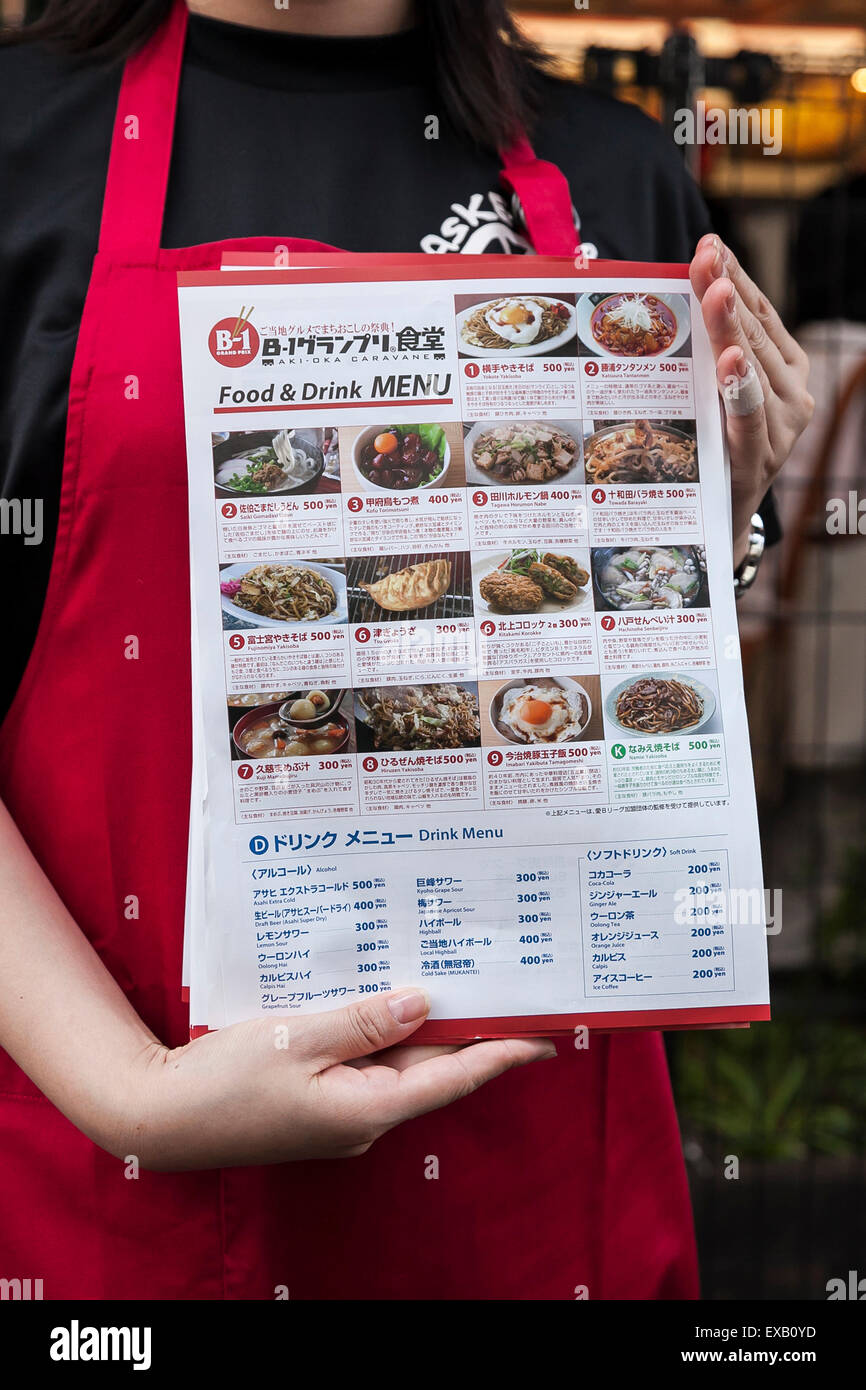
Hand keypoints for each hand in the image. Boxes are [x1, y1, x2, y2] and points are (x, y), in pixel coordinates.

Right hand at [118, 989, 555, 1169]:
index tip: (545, 1032)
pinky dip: (382, 1027)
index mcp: (369, 1108)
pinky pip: (364, 1058)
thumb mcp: (297, 1039)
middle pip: (431, 1066)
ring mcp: (340, 1108)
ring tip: (458, 980)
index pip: (453, 1076)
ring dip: (424, 1023)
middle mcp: (364, 1115)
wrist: (160, 1116)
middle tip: (506, 985)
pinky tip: (386, 993)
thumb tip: (424, 1002)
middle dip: (468, 1028)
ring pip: (397, 1059)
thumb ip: (365, 1020)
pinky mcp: (317, 1096)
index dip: (501, 1052)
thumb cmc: (225, 1082)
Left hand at [689, 233, 813, 562]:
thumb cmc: (707, 450)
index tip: (710, 243)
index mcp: (782, 367)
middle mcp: (792, 392)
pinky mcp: (760, 458)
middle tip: (706, 254)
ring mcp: (782, 426)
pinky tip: (730, 359)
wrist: (715, 524)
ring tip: (717, 290)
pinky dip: (740, 385)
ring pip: (753, 367)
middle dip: (726, 290)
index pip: (759, 311)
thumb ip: (698, 352)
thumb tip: (660, 296)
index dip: (735, 275)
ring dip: (732, 327)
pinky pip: (749, 415)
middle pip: (755, 332)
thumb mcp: (707, 393)